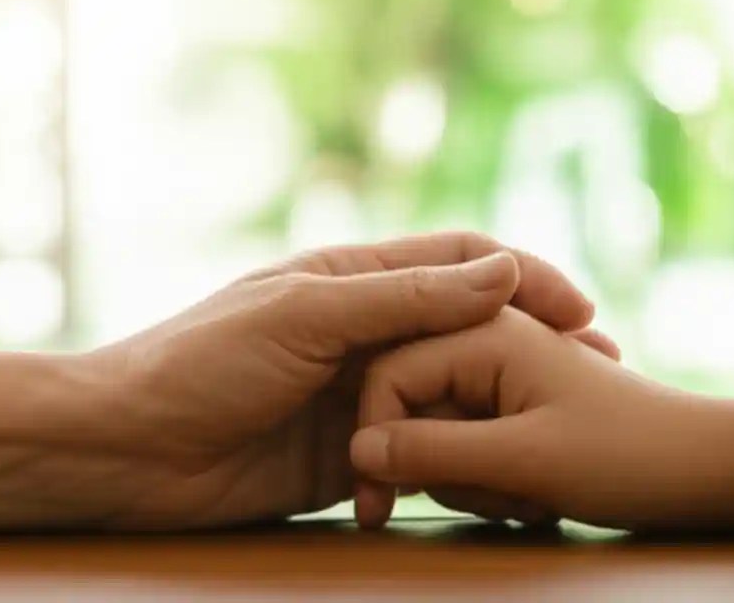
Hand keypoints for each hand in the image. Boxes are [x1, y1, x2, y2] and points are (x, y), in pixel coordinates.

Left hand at [91, 232, 594, 528]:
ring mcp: (358, 394)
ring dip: (506, 404)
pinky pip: (422, 448)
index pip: (456, 262)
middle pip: (465, 327)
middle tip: (602, 373)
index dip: (523, 277)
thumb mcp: (305, 316)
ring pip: (451, 391)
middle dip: (533, 345)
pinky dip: (462, 458)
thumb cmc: (202, 364)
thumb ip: (403, 299)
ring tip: (570, 423)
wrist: (131, 450)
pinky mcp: (350, 453)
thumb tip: (503, 273)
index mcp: (348, 277)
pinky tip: (506, 471)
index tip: (584, 312)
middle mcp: (360, 332)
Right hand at [350, 307, 733, 530]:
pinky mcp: (513, 408)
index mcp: (486, 330)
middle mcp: (487, 341)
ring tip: (528, 499)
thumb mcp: (525, 460)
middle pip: (410, 404)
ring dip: (468, 480)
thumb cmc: (632, 455)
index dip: (377, 436)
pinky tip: (531, 498)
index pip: (388, 373)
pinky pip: (468, 444)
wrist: (715, 471)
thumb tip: (361, 452)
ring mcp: (501, 375)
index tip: (379, 493)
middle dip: (437, 464)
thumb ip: (433, 452)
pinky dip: (487, 479)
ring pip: (436, 432)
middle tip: (494, 498)